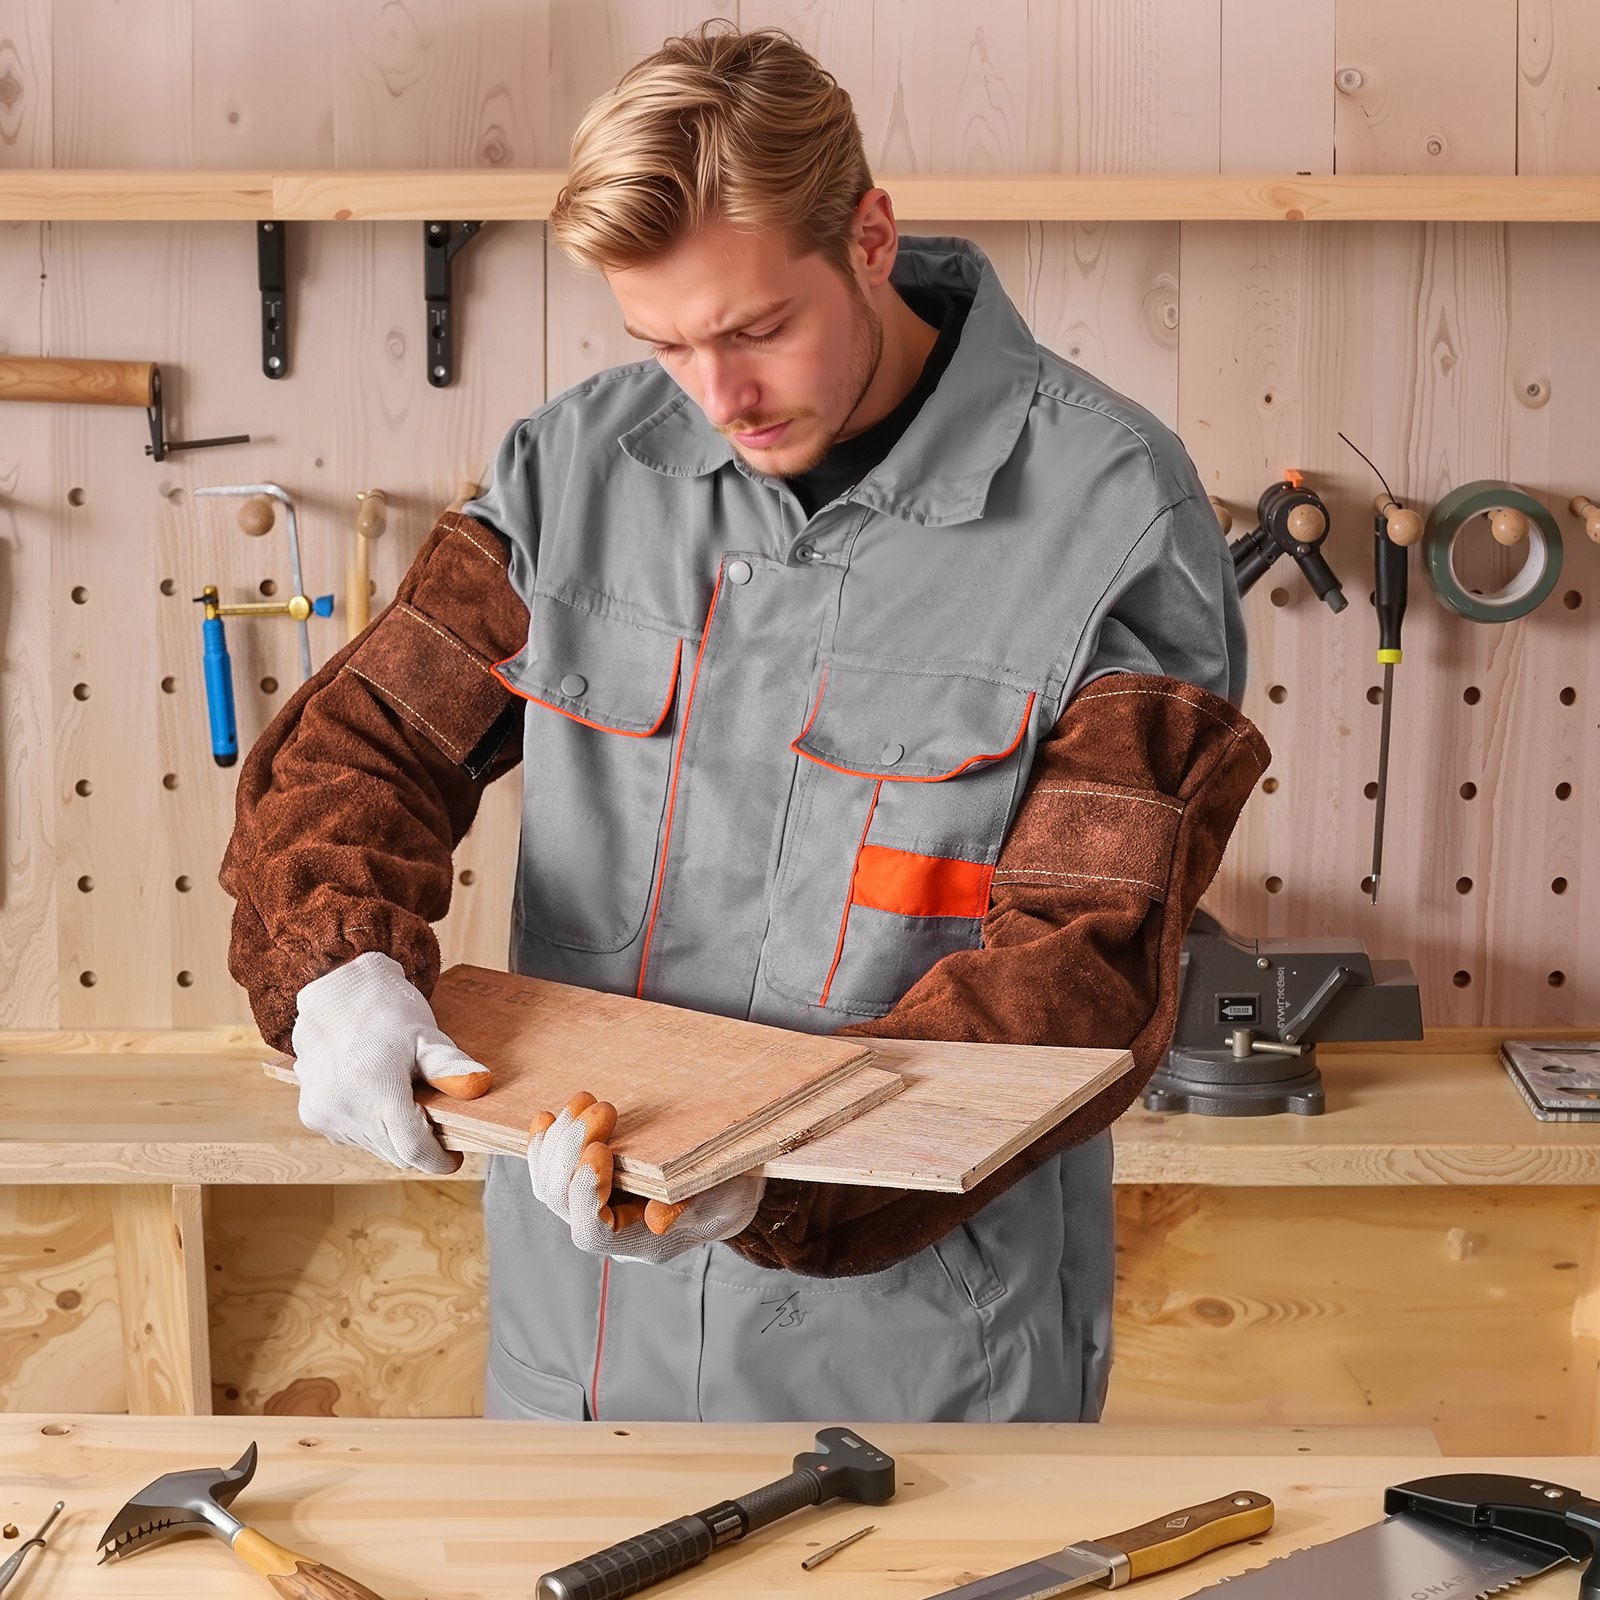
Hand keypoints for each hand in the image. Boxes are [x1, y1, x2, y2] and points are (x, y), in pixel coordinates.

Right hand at [291, 951, 489, 1173]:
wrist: (334, 992)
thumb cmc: (386, 1011)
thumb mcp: (425, 1034)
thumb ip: (450, 1066)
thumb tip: (480, 1085)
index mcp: (377, 1089)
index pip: (413, 1150)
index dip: (438, 1159)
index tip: (454, 1157)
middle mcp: (346, 1108)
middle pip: (395, 1154)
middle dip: (418, 1142)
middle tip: (432, 1113)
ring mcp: (326, 1114)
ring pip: (374, 1147)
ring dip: (392, 1133)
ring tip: (399, 1094)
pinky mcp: (312, 1115)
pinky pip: (352, 1137)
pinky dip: (369, 1125)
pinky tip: (373, 1093)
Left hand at [526, 1092, 764, 1262]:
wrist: (728, 1179)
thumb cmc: (729, 1187)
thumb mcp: (724, 1194)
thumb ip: (691, 1204)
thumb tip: (656, 1220)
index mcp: (638, 1241)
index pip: (593, 1231)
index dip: (586, 1192)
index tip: (599, 1150)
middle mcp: (609, 1228)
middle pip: (564, 1201)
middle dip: (572, 1151)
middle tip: (598, 1110)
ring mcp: (595, 1204)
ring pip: (551, 1184)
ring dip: (559, 1140)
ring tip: (583, 1102)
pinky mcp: (589, 1180)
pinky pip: (552, 1169)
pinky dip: (546, 1142)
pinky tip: (547, 1117)